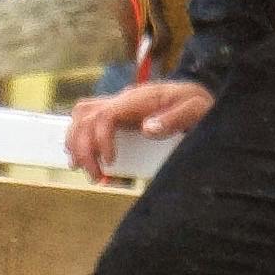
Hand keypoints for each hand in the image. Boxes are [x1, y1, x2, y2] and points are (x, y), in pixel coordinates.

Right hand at [65, 78, 210, 176]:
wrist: (198, 99)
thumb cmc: (199, 105)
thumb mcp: (197, 109)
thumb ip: (176, 118)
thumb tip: (147, 129)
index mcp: (140, 98)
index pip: (104, 116)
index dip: (100, 141)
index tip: (110, 163)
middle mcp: (123, 99)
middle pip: (84, 118)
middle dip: (83, 150)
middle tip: (96, 176)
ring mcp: (117, 105)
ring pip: (79, 117)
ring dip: (76, 145)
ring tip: (87, 170)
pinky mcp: (116, 114)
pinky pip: (85, 120)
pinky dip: (78, 140)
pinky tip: (84, 158)